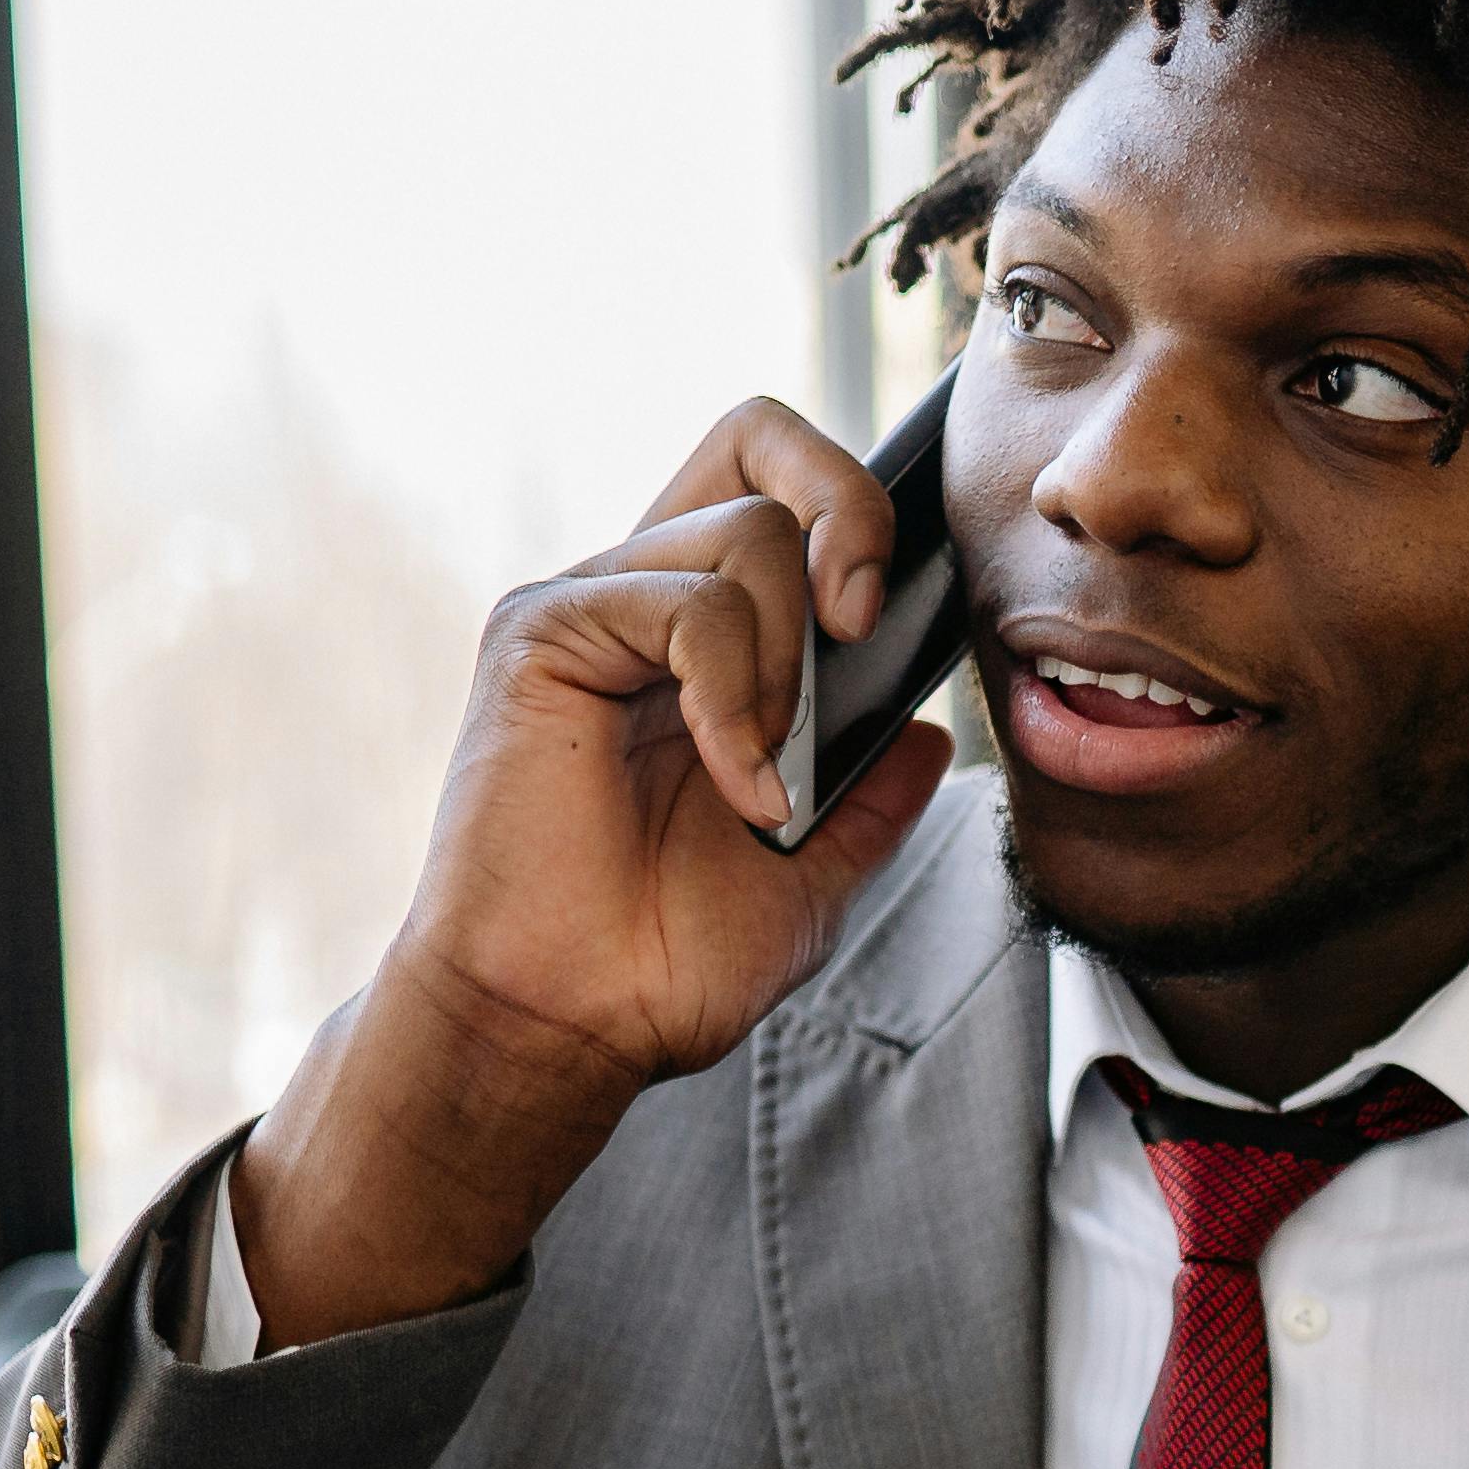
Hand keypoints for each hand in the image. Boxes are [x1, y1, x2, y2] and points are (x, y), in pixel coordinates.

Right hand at [232, 397, 962, 1346]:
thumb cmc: (665, 958)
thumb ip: (871, 798)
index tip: (893, 602)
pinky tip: (737, 790)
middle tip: (864, 634)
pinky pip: (684, 607)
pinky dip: (738, 702)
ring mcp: (586, 606)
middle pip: (762, 445)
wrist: (569, 1024)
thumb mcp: (815, 874)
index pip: (768, 468)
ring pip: (745, 535)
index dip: (847, 489)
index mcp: (698, 632)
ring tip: (768, 782)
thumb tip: (927, 730)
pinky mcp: (540, 633)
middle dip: (853, 525)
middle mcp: (636, 594)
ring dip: (793, 668)